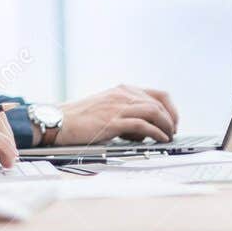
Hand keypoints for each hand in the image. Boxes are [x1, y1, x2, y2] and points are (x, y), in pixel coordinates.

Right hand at [60, 85, 178, 144]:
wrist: (58, 122)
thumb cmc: (78, 119)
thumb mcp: (105, 108)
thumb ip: (123, 112)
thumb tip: (142, 129)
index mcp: (121, 90)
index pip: (157, 94)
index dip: (170, 109)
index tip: (173, 121)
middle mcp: (122, 95)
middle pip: (159, 102)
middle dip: (171, 119)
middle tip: (173, 132)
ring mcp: (117, 107)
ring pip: (154, 111)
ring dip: (166, 126)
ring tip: (168, 137)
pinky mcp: (113, 121)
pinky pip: (143, 125)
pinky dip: (156, 133)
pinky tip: (160, 139)